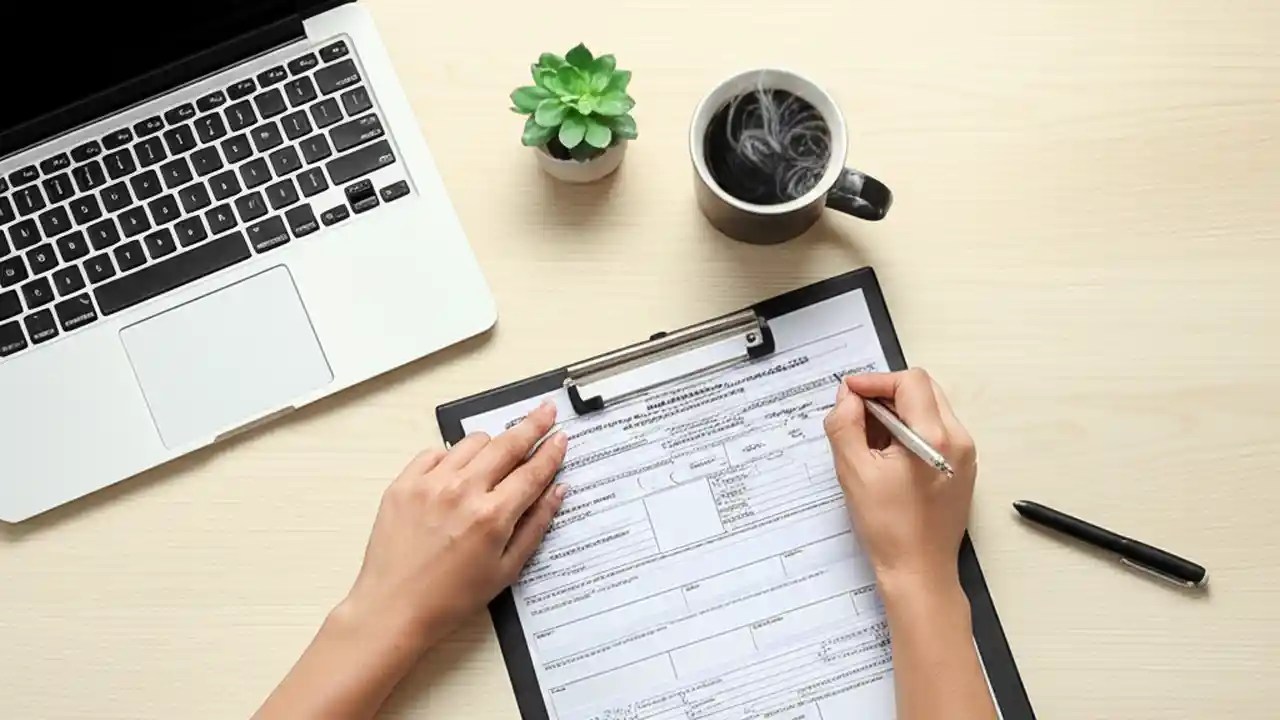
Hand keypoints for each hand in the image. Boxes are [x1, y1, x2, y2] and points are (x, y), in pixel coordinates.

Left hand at [341, 400, 567, 650]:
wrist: (394, 608)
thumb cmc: (450, 598)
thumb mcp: (505, 569)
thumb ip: (535, 525)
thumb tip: (557, 491)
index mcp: (492, 517)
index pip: (532, 472)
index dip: (550, 452)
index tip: (560, 437)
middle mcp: (462, 492)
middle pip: (506, 444)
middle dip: (531, 425)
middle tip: (545, 411)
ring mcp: (429, 484)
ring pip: (472, 442)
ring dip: (491, 444)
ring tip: (495, 459)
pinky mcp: (403, 484)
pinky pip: (435, 453)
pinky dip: (452, 457)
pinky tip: (456, 474)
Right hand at [823, 369, 976, 591]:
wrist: (919, 572)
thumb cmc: (889, 529)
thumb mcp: (854, 471)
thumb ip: (845, 425)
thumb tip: (847, 397)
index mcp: (936, 437)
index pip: (909, 382)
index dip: (874, 381)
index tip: (848, 394)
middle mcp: (958, 440)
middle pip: (923, 390)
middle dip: (886, 393)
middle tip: (855, 411)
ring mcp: (964, 455)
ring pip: (929, 409)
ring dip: (897, 411)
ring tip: (867, 436)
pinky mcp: (961, 468)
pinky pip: (936, 431)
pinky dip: (909, 430)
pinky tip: (886, 453)